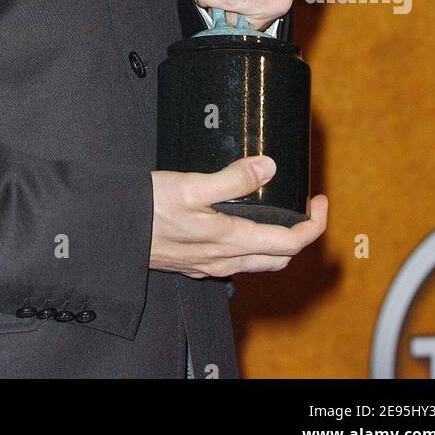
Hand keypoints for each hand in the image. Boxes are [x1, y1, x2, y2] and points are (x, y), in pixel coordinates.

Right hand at [150, 155, 327, 276]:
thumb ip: (233, 178)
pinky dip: (252, 246)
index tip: (321, 200)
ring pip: (258, 262)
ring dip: (277, 242)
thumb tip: (269, 167)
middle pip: (278, 257)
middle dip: (300, 234)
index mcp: (231, 241)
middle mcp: (225, 261)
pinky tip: (241, 224)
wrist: (113, 232)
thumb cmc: (149, 207)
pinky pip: (235, 262)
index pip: (290, 243)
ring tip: (279, 212)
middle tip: (305, 206)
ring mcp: (209, 267)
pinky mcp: (194, 265)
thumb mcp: (192, 184)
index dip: (314, 224)